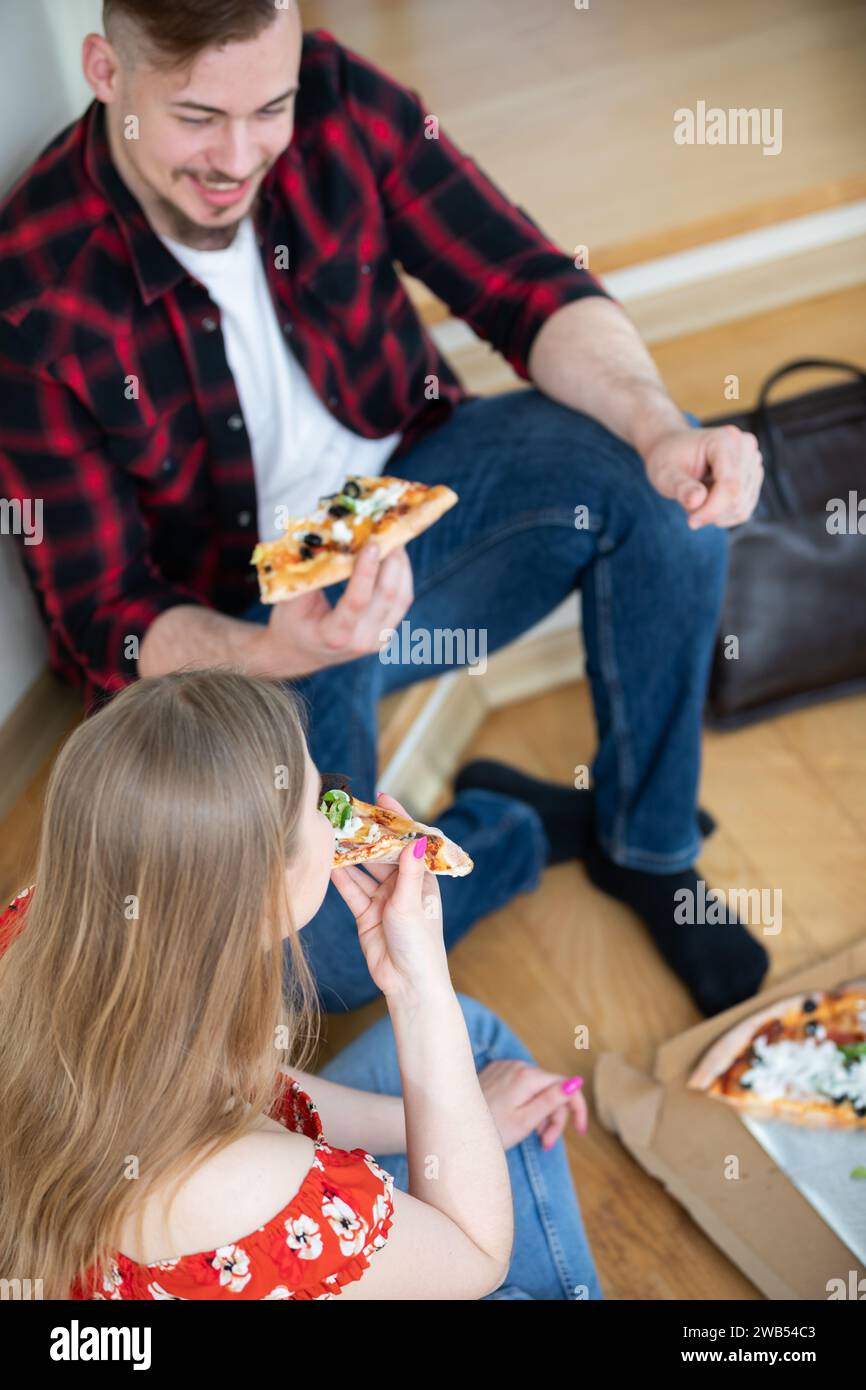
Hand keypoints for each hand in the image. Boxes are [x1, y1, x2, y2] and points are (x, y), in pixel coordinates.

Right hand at [262, 542, 412, 676]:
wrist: (300, 652)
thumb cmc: (292, 622)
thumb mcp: (290, 600)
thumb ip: (308, 574)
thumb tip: (326, 537)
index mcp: (333, 635)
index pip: (356, 602)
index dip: (366, 572)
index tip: (372, 543)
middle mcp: (361, 641)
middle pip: (386, 597)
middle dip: (391, 560)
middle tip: (388, 530)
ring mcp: (377, 640)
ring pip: (401, 598)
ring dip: (400, 565)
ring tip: (394, 538)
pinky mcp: (387, 634)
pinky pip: (402, 601)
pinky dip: (401, 575)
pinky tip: (395, 556)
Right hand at [329, 792, 448, 998]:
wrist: (407, 984)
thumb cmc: (419, 943)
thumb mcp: (412, 904)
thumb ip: (407, 873)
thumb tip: (415, 839)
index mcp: (420, 878)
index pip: (407, 841)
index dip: (395, 818)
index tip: (381, 797)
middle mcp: (401, 884)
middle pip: (381, 852)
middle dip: (365, 834)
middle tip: (346, 813)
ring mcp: (383, 898)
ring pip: (362, 870)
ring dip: (348, 854)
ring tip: (330, 834)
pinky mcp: (366, 914)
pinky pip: (351, 890)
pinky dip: (340, 878)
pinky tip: (326, 863)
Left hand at [478, 1058, 587, 1150]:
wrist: (453, 1128)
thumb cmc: (489, 1130)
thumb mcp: (526, 1121)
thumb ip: (552, 1100)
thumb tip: (577, 1082)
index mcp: (527, 1076)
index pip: (566, 1085)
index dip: (577, 1108)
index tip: (581, 1132)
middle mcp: (517, 1065)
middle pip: (551, 1089)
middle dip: (554, 1117)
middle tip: (546, 1144)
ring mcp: (505, 1067)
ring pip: (537, 1089)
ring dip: (541, 1113)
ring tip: (534, 1137)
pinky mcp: (496, 1072)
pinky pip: (522, 1086)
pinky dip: (527, 1104)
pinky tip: (519, 1121)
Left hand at [643, 423, 763, 529]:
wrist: (674, 449)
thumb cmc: (669, 459)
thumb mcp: (666, 474)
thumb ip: (681, 487)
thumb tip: (696, 501)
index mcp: (725, 440)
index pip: (730, 484)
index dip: (712, 509)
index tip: (691, 522)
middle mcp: (746, 447)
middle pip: (737, 497)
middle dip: (710, 510)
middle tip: (687, 502)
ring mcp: (753, 462)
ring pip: (741, 507)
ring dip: (715, 513)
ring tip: (697, 496)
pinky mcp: (754, 477)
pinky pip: (743, 510)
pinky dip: (723, 514)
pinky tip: (708, 499)